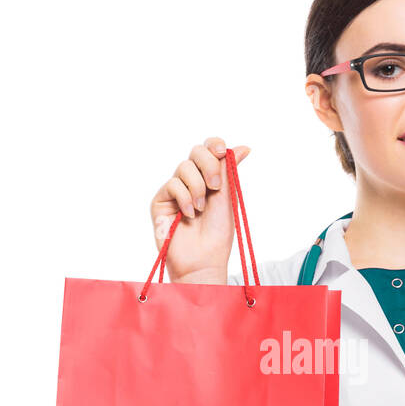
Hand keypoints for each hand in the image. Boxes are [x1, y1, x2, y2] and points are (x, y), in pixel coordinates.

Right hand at [149, 137, 250, 283]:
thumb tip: (243, 147)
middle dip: (208, 165)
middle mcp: (191, 181)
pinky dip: (184, 198)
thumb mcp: (226, 199)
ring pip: (184, 167)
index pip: (209, 150)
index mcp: (210, 179)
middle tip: (216, 187)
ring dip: (197, 187)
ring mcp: (175, 191)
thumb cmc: (217, 236)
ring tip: (201, 210)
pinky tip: (189, 215)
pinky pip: (172, 184)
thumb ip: (228, 172)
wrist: (203, 261)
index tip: (222, 151)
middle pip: (196, 152)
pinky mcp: (161, 201)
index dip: (214, 145)